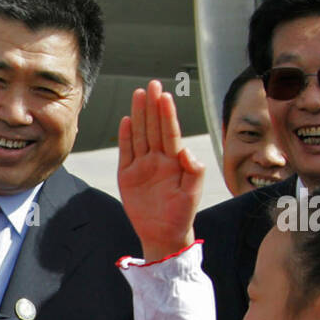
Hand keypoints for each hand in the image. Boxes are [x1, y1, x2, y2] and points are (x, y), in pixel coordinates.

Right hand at [117, 79, 204, 261]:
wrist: (163, 234)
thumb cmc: (182, 214)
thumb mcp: (192, 194)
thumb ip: (194, 172)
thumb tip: (187, 152)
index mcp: (175, 161)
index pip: (170, 132)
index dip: (167, 114)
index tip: (165, 96)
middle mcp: (158, 159)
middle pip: (154, 127)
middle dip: (153, 106)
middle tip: (153, 85)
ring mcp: (142, 166)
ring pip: (140, 135)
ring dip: (139, 115)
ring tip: (139, 94)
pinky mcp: (128, 175)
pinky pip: (126, 152)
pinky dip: (125, 136)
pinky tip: (126, 120)